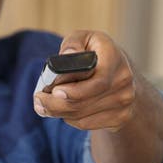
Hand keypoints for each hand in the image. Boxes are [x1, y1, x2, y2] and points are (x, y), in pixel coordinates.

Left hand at [33, 30, 162, 162]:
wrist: (121, 73)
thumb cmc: (95, 53)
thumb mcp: (84, 38)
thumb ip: (73, 43)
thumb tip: (67, 55)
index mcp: (115, 58)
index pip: (97, 82)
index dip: (75, 91)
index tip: (55, 91)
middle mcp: (123, 80)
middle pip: (84, 102)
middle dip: (56, 104)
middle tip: (38, 101)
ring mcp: (124, 102)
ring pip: (82, 116)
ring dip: (58, 112)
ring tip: (44, 105)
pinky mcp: (120, 118)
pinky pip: (86, 124)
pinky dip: (70, 119)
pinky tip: (63, 110)